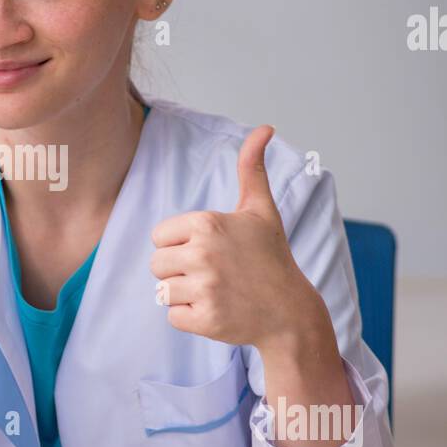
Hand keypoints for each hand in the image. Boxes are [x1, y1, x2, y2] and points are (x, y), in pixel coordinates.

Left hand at [149, 125, 320, 350]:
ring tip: (215, 291)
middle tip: (214, 274)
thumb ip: (251, 168)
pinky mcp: (205, 319)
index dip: (180, 245)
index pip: (159, 237)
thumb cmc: (270, 257)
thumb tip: (264, 127)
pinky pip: (172, 316)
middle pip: (156, 264)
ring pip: (162, 291)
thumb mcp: (261, 210)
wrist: (290, 311)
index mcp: (207, 223)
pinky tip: (218, 310)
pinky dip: (191, 318)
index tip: (210, 251)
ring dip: (184, 294)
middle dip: (179, 271)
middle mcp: (203, 253)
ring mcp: (205, 288)